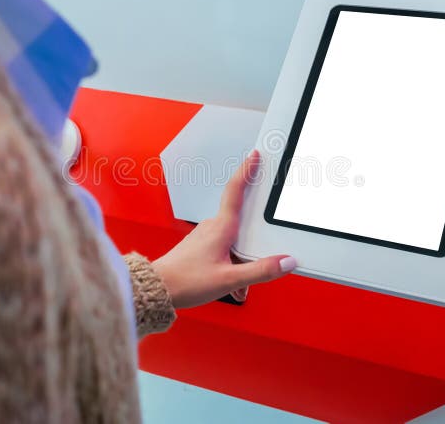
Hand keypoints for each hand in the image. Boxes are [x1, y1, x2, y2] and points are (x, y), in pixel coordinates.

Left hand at [152, 150, 296, 308]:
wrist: (158, 288)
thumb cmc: (186, 280)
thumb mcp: (230, 279)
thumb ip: (261, 270)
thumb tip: (286, 261)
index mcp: (222, 227)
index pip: (236, 190)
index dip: (246, 171)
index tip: (254, 156)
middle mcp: (212, 227)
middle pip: (243, 224)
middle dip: (253, 247)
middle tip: (254, 266)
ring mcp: (205, 236)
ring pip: (234, 243)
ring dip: (241, 263)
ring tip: (238, 286)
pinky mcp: (201, 247)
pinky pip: (224, 251)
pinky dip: (231, 268)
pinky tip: (230, 286)